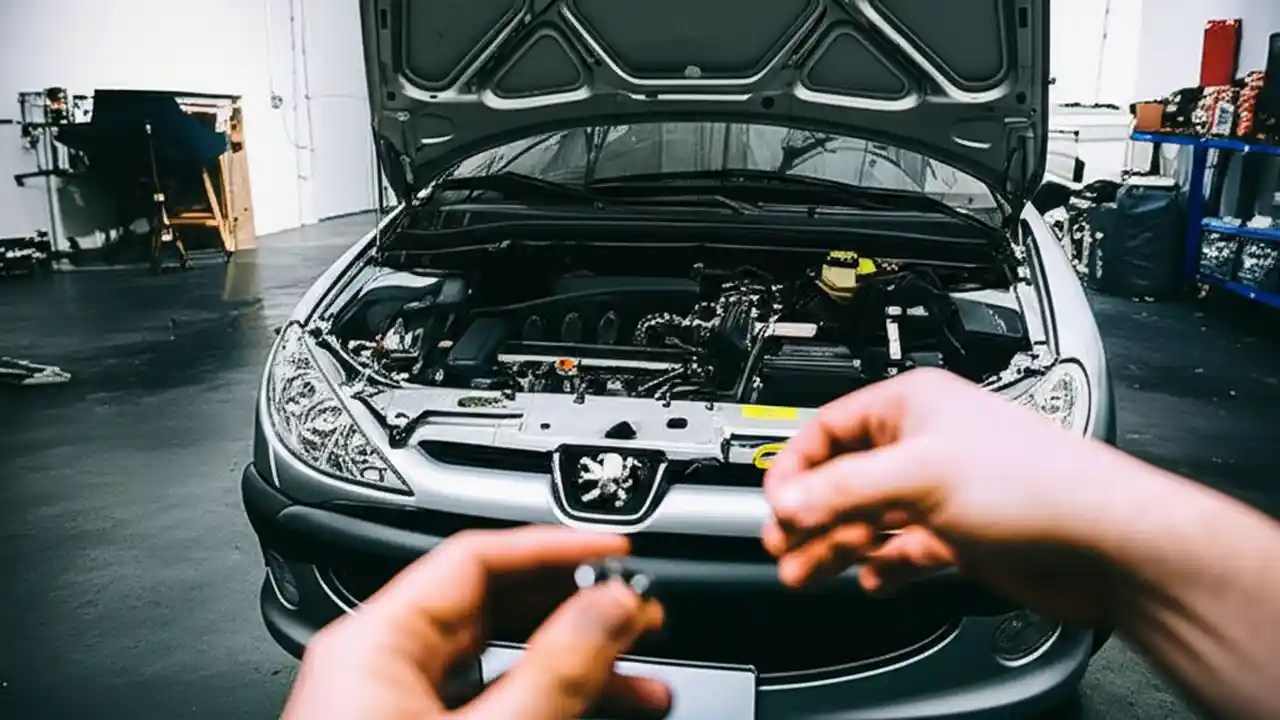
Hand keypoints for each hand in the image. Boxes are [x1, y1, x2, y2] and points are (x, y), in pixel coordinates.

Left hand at [283, 527, 669, 719]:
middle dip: (572, 607)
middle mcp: (378, 667)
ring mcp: (392, 709)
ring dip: (572, 661)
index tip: (615, 551)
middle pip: (490, 607)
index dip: (553, 548)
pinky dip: (544, 701)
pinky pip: (487, 702)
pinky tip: (599, 712)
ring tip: (643, 672)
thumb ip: (559, 669)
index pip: (476, 559)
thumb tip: (612, 606)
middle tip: (638, 609)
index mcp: (375, 644)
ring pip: (496, 660)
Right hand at [762, 369, 1152, 624]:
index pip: (828, 429)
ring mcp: (941, 492)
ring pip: (869, 518)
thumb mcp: (919, 475)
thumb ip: (843, 489)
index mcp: (911, 406)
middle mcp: (924, 445)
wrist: (1105, 542)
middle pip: (843, 479)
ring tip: (803, 572)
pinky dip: (883, 564)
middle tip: (781, 544)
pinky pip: (902, 548)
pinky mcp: (959, 535)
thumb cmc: (1036, 482)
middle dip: (810, 514)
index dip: (796, 466)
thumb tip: (787, 499)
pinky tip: (869, 578)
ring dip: (836, 545)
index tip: (774, 502)